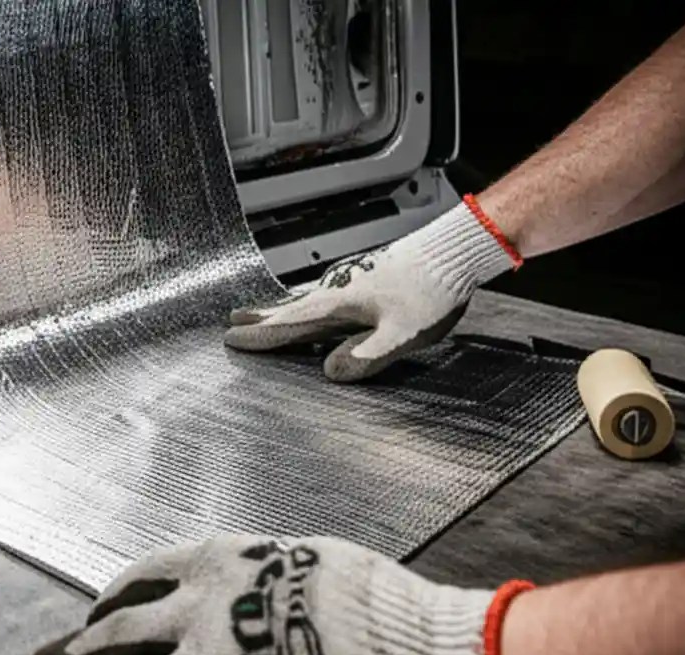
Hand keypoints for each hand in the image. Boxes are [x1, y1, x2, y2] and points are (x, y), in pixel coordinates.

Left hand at [30, 535, 496, 654]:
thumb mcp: (306, 563)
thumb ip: (257, 576)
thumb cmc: (376, 608)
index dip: (111, 600)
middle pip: (113, 636)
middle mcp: (201, 616)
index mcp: (221, 566)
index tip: (96, 613)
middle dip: (72, 654)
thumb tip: (232, 593)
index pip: (142, 580)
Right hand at [224, 199, 518, 381]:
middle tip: (232, 322)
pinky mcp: (365, 276)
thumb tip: (330, 373)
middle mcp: (337, 289)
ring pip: (304, 299)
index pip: (289, 324)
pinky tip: (312, 303)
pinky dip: (305, 302)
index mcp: (338, 304)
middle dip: (260, 318)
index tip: (231, 339)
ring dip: (280, 309)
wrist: (453, 251)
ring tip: (262, 314)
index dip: (260, 335)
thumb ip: (366, 355)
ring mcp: (350, 280)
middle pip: (289, 308)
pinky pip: (322, 293)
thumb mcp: (401, 334)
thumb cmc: (430, 292)